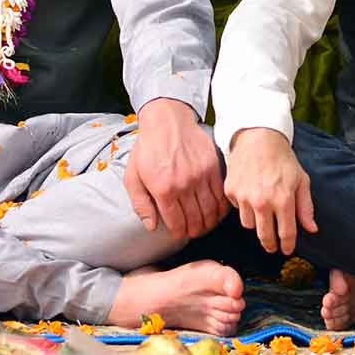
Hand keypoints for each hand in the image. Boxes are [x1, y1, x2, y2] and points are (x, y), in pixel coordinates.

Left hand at [124, 98, 226, 238]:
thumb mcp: (133, 176)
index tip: (179, 233)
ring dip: (209, 222)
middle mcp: (184, 185)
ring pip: (210, 210)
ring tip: (205, 224)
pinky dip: (221, 207)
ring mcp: (200, 176)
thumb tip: (151, 226)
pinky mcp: (213, 167)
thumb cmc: (148, 148)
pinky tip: (216, 211)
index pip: (176, 222)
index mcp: (163, 189)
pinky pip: (221, 195)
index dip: (179, 232)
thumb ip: (140, 204)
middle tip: (194, 231)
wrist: (167, 121)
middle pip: (195, 219)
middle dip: (195, 230)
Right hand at [223, 128, 316, 254]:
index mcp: (283, 200)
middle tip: (273, 246)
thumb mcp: (301, 180)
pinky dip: (244, 207)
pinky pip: (238, 210)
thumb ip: (306, 207)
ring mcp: (244, 197)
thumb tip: (311, 229)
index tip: (287, 250)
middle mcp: (262, 202)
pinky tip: (250, 196)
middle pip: (265, 237)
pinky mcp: (231, 191)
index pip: (286, 234)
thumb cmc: (283, 159)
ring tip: (262, 214)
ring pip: (249, 225)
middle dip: (271, 245)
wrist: (258, 138)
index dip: (287, 246)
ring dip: (256, 223)